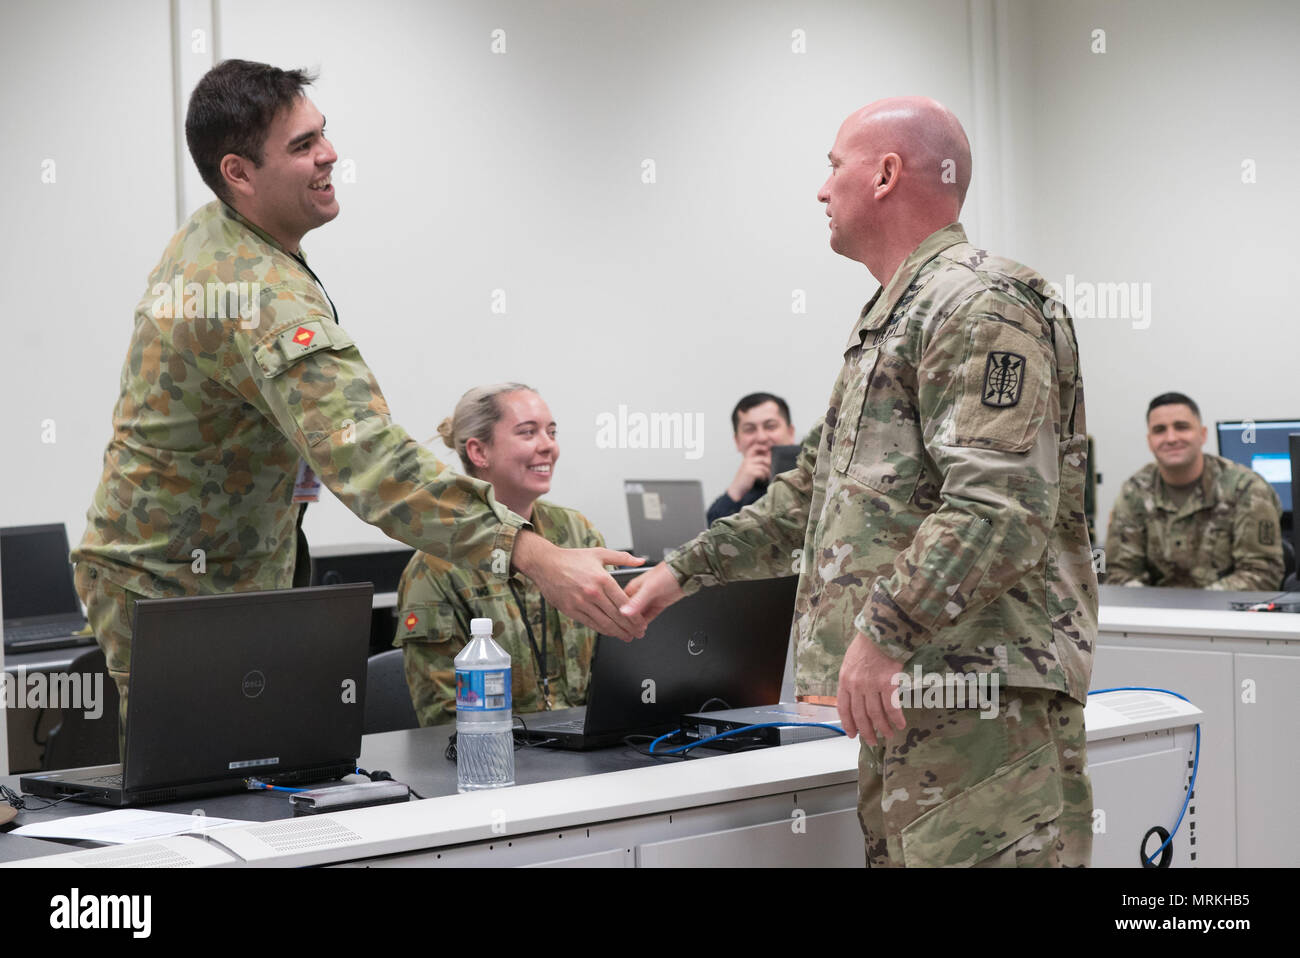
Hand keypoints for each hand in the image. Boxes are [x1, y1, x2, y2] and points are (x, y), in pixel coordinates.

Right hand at [512, 531, 645, 639]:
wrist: (545, 564)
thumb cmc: (571, 558)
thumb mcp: (599, 553)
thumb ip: (622, 558)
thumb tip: (640, 561)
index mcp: (602, 579)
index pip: (624, 603)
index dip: (635, 616)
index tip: (642, 622)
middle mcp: (593, 593)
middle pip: (617, 616)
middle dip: (630, 627)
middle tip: (639, 633)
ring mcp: (581, 603)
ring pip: (604, 623)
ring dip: (618, 632)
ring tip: (627, 636)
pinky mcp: (571, 610)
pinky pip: (591, 624)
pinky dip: (602, 630)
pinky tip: (610, 632)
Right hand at [617, 563, 684, 634]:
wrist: (685, 573)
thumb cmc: (667, 574)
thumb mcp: (650, 588)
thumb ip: (637, 601)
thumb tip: (624, 612)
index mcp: (633, 588)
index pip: (621, 605)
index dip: (618, 616)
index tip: (616, 626)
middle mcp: (639, 594)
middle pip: (629, 612)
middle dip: (627, 623)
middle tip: (624, 634)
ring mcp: (649, 600)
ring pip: (639, 616)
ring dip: (635, 625)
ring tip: (632, 634)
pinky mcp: (658, 605)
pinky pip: (648, 617)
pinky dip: (644, 624)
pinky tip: (641, 630)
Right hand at [726, 445, 771, 501]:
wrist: (736, 489)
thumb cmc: (745, 480)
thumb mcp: (749, 469)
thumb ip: (756, 463)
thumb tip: (769, 459)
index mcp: (746, 459)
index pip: (754, 448)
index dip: (762, 447)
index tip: (768, 450)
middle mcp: (747, 461)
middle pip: (763, 459)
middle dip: (769, 465)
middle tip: (771, 470)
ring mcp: (748, 466)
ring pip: (763, 466)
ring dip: (767, 472)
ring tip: (767, 477)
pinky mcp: (750, 472)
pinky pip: (762, 472)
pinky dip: (764, 477)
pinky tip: (762, 480)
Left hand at [836, 631, 906, 745]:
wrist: (880, 632)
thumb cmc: (866, 645)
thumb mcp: (850, 662)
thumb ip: (850, 680)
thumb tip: (855, 697)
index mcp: (844, 680)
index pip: (844, 708)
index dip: (848, 724)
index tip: (852, 735)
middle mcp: (856, 686)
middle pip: (860, 715)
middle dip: (866, 731)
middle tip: (873, 741)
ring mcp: (871, 685)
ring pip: (876, 714)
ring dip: (883, 728)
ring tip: (888, 735)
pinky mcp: (887, 683)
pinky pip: (892, 707)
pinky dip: (896, 718)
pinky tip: (900, 725)